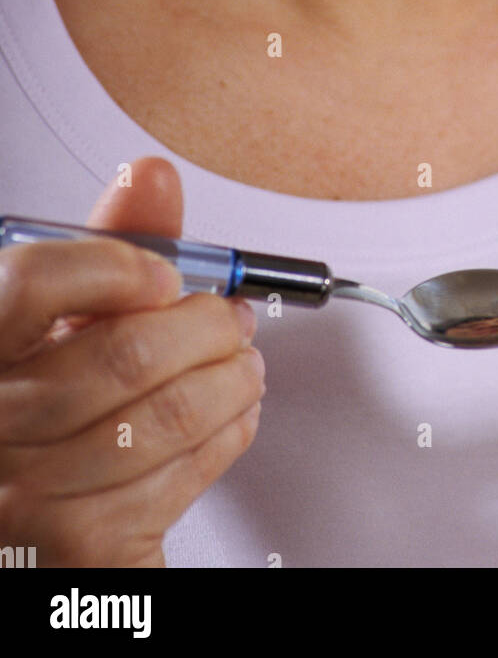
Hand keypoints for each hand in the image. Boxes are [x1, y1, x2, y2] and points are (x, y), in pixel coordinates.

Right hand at [0, 157, 265, 565]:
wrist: (34, 528)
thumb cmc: (51, 406)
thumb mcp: (62, 323)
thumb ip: (106, 248)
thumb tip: (154, 175)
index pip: (31, 286)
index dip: (117, 268)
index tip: (166, 274)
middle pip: (125, 353)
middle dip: (209, 326)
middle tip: (234, 317)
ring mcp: (28, 495)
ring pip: (168, 415)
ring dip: (233, 379)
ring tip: (243, 363)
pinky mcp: (82, 548)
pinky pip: (181, 475)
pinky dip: (229, 433)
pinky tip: (233, 414)